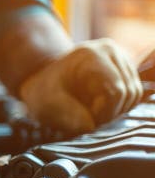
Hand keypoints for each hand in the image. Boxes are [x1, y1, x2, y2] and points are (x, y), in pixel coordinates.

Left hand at [19, 39, 142, 134]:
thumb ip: (66, 114)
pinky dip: (120, 106)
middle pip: (128, 92)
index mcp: (91, 55)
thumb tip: (89, 126)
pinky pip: (133, 93)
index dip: (105, 113)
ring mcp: (120, 57)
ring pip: (134, 93)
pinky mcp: (124, 67)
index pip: (115, 91)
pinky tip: (101, 109)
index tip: (89, 122)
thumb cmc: (43, 91)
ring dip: (117, 111)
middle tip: (92, 121)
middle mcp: (110, 51)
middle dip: (111, 113)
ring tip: (95, 116)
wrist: (42, 79)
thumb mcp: (47, 102)